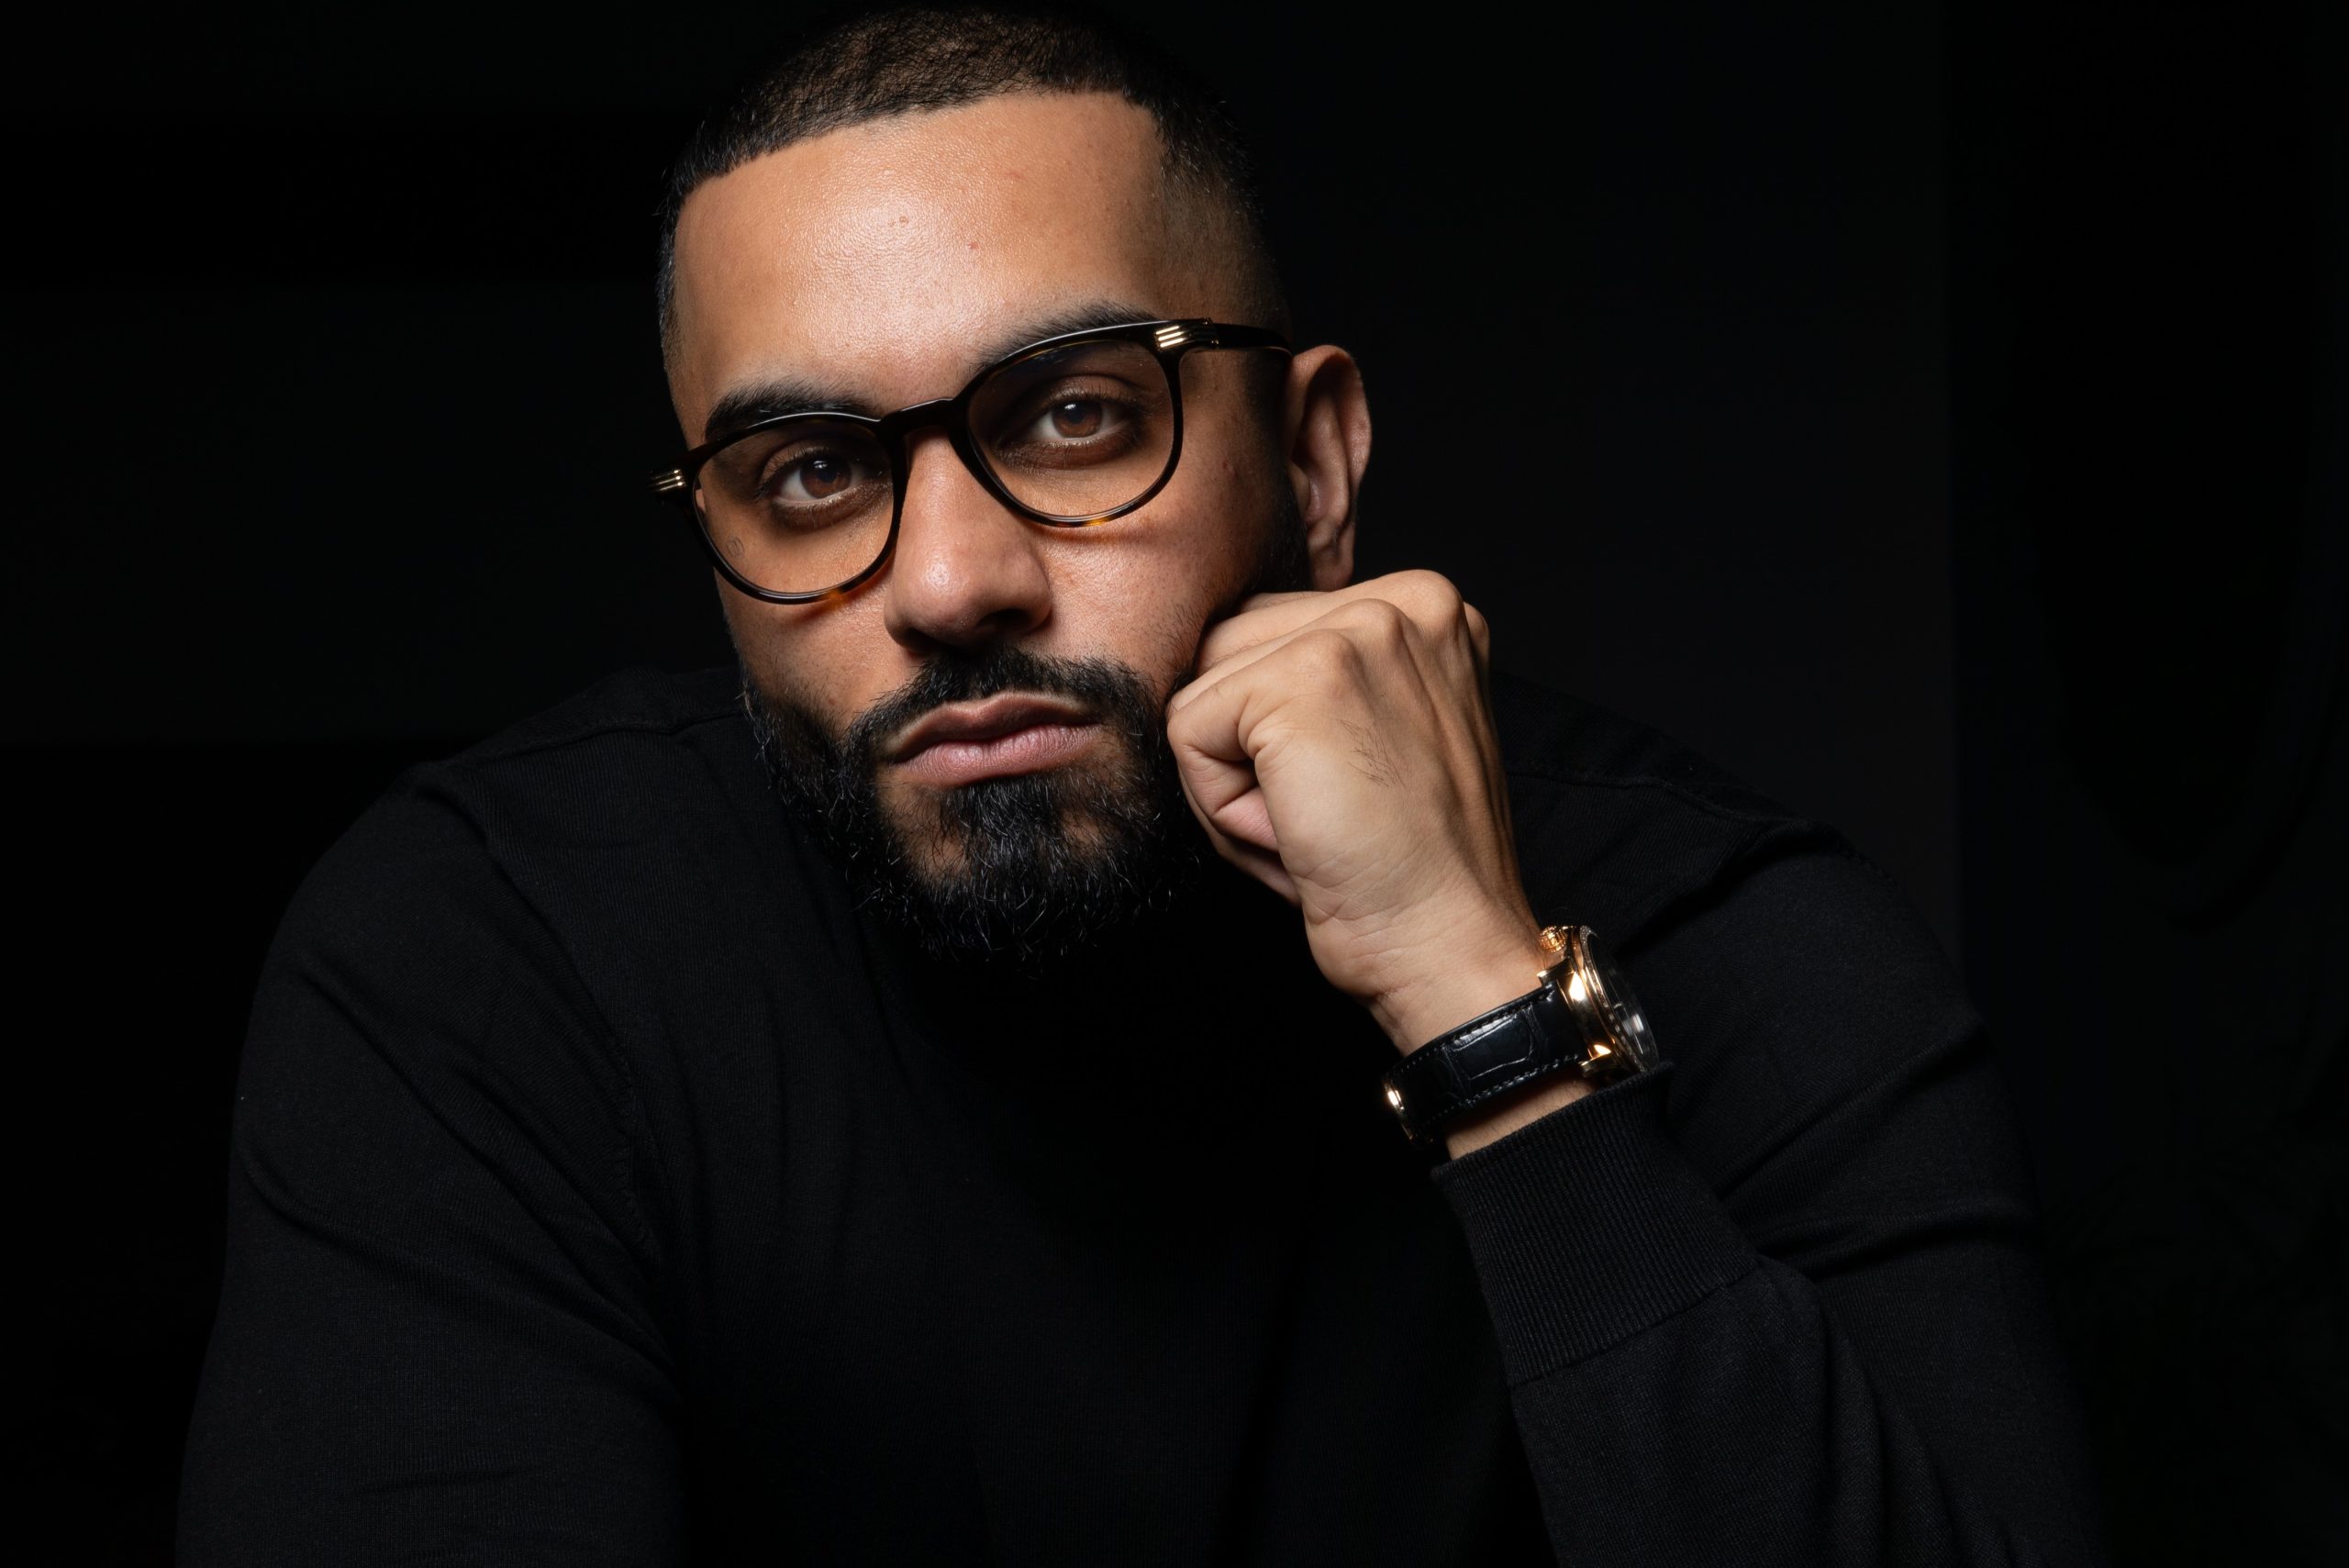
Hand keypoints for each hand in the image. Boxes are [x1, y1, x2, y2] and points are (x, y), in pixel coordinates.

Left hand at [1166, 570, 1551, 1055]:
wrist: (1448, 945)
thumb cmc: (1408, 869)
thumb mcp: (1385, 733)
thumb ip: (1324, 678)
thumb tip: (1218, 662)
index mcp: (1426, 607)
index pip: (1272, 631)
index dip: (1277, 731)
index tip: (1352, 791)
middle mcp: (1404, 600)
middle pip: (1229, 649)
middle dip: (1247, 746)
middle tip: (1328, 815)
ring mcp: (1355, 631)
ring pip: (1202, 689)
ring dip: (1231, 776)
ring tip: (1313, 821)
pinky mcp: (1301, 678)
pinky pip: (1186, 732)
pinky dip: (1219, 805)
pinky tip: (1296, 832)